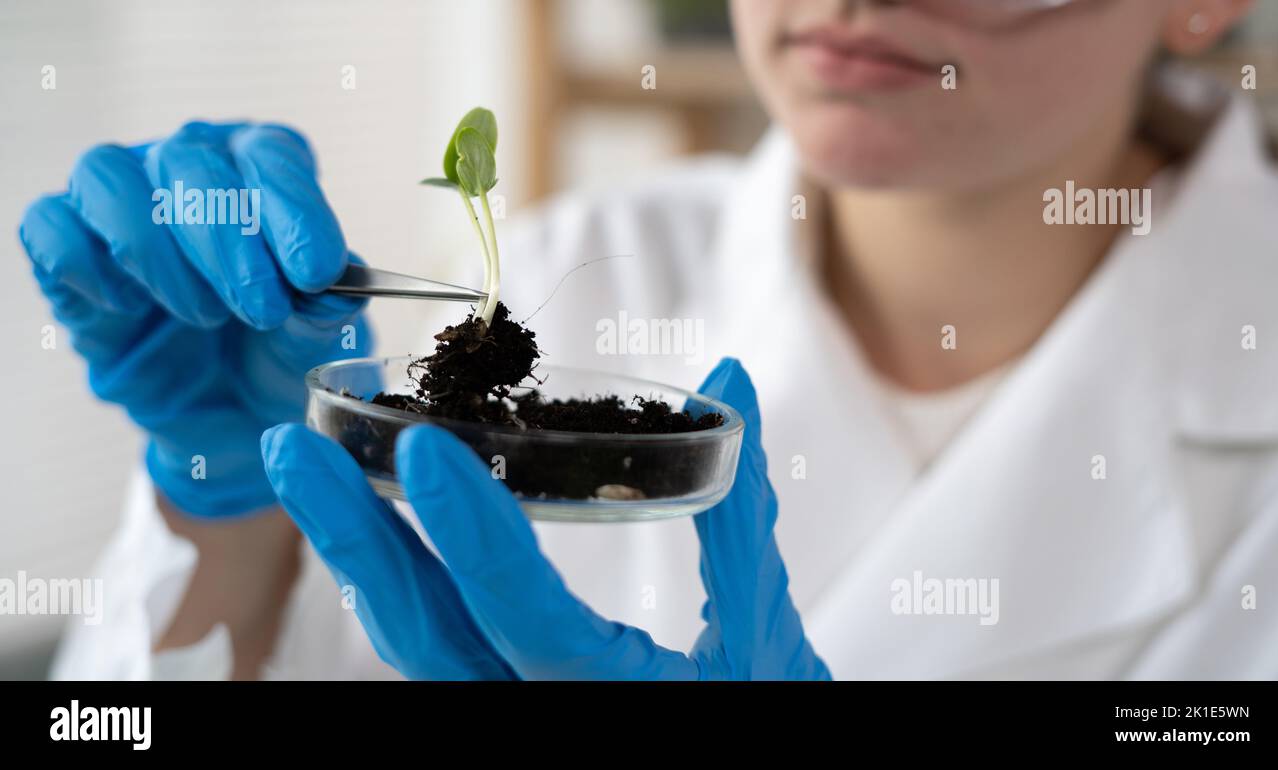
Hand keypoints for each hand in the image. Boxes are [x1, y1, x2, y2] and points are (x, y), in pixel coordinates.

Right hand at [19, 121, 370, 516]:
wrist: (229, 409)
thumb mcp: (317, 336)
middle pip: (188, 161)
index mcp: (262, 167)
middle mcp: (188, 163)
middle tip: (262, 310)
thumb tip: (335, 284)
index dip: (293, 210)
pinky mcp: (67, 244)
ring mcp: (120, 198)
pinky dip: (85, 264)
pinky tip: (128, 308)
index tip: (316, 270)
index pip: (272, 157)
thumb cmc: (279, 349)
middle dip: (229, 243)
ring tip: (204, 316)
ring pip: (108, 176)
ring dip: (157, 251)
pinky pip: (50, 224)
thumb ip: (326, 306)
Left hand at [260, 358, 829, 679]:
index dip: (474, 536)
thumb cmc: (767, 710)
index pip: (527, 618)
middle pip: (425, 637)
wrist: (752, 765)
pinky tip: (373, 527)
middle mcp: (540, 718)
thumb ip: (739, 514)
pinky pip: (434, 652)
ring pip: (414, 648)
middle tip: (294, 448)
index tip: (423, 449)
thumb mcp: (763, 632)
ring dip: (360, 556)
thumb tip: (729, 381)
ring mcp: (511, 717)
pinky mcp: (504, 703)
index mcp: (615, 701)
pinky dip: (397, 584)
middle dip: (355, 537)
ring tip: (311, 472)